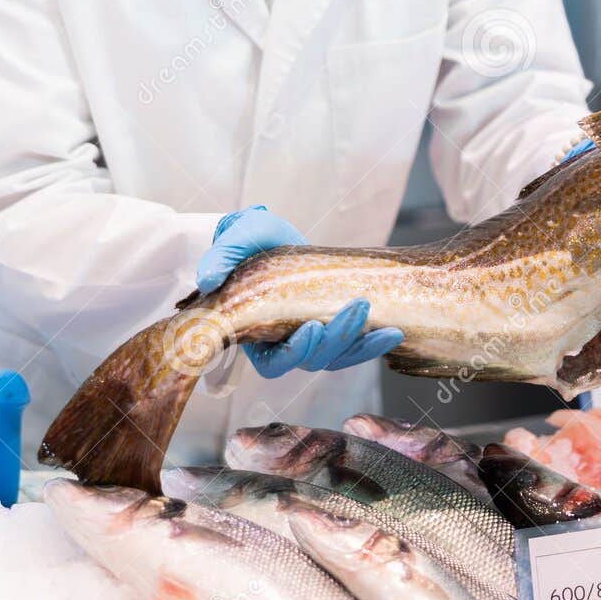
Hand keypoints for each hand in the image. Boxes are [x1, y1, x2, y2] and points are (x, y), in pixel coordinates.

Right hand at [195, 205, 403, 378]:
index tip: (310, 330)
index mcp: (255, 333)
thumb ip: (220, 256)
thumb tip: (207, 278)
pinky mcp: (335, 328)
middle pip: (313, 359)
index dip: (293, 352)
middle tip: (356, 309)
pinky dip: (374, 342)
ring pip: (338, 355)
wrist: (273, 237)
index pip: (274, 362)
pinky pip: (356, 345)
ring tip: (385, 326)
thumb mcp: (234, 239)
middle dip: (336, 339)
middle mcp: (284, 343)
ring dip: (361, 343)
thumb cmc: (249, 241)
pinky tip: (393, 331)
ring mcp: (312, 337)